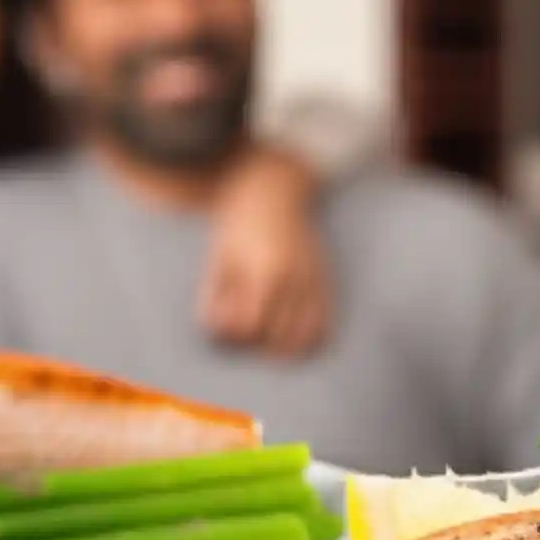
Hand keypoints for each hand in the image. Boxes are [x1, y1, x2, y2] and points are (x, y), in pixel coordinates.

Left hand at [199, 147, 331, 357]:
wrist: (273, 191)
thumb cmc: (238, 224)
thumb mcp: (219, 256)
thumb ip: (215, 295)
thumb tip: (217, 331)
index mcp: (266, 271)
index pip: (253, 325)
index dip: (236, 334)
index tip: (227, 326)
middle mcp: (295, 278)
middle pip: (280, 337)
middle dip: (259, 345)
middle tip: (247, 333)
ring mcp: (314, 279)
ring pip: (307, 336)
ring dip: (286, 348)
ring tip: (268, 342)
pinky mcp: (325, 278)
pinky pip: (325, 321)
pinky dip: (310, 338)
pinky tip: (292, 336)